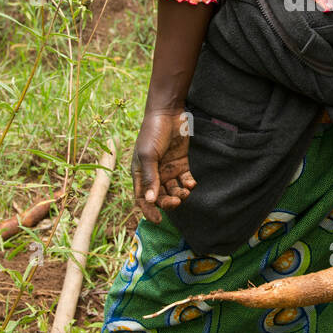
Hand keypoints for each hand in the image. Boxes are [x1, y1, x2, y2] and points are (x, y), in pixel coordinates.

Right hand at [131, 108, 195, 222]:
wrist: (168, 113)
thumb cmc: (153, 133)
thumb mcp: (149, 155)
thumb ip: (151, 177)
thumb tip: (150, 201)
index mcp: (140, 173)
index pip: (142, 198)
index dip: (148, 211)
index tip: (157, 220)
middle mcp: (154, 174)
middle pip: (159, 197)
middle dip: (167, 202)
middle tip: (176, 201)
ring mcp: (168, 169)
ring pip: (173, 190)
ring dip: (179, 194)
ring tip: (185, 191)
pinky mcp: (181, 163)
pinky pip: (185, 180)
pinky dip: (188, 184)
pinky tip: (191, 183)